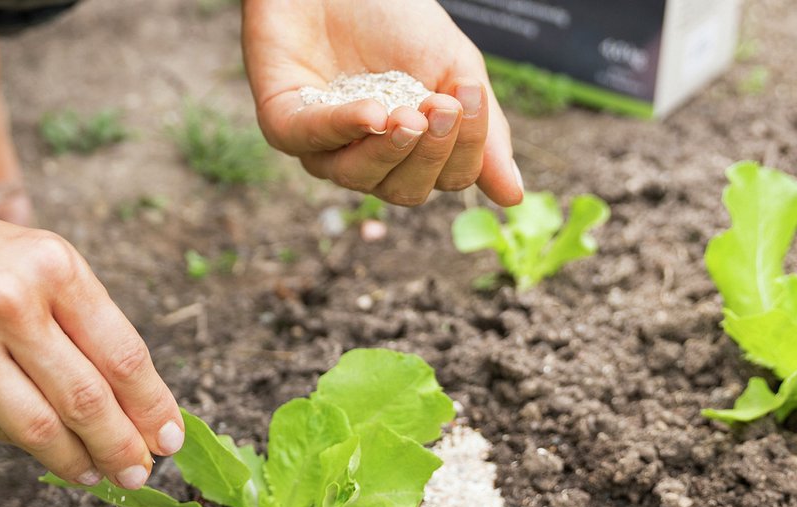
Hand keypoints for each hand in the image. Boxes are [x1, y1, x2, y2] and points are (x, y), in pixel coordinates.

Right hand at [0, 194, 182, 488]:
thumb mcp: (27, 261)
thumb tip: (131, 405)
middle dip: (124, 446)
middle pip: (89, 399)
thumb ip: (78, 325)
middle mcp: (7, 302)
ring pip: (43, 428)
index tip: (169, 437)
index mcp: (48, 264)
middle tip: (141, 471)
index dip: (152, 405)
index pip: (121, 353)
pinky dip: (29, 448)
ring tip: (103, 474)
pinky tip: (50, 454)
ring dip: (80, 461)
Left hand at [242, 0, 522, 207]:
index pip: (445, 178)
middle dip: (430, 155)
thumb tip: (514, 198)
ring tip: (410, 114)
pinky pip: (313, 142)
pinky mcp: (282, 123)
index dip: (463, 152)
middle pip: (404, 190)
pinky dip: (346, 128)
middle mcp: (366, 158)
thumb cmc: (394, 17)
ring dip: (390, 148)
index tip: (469, 101)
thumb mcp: (454, 68)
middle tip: (442, 109)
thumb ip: (482, 131)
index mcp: (410, 150)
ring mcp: (323, 147)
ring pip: (359, 178)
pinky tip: (373, 112)